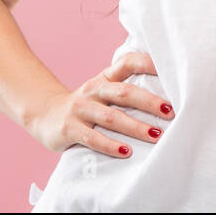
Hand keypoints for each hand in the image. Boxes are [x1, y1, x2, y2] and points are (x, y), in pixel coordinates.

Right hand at [27, 52, 174, 157]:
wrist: (45, 116)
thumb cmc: (86, 106)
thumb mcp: (103, 92)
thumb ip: (127, 91)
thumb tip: (166, 98)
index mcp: (105, 78)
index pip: (127, 62)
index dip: (147, 63)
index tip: (170, 69)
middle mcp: (93, 90)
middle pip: (124, 93)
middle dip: (149, 102)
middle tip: (171, 112)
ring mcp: (80, 108)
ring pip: (111, 117)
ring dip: (136, 127)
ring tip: (156, 135)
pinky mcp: (69, 128)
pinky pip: (92, 138)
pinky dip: (110, 145)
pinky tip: (126, 152)